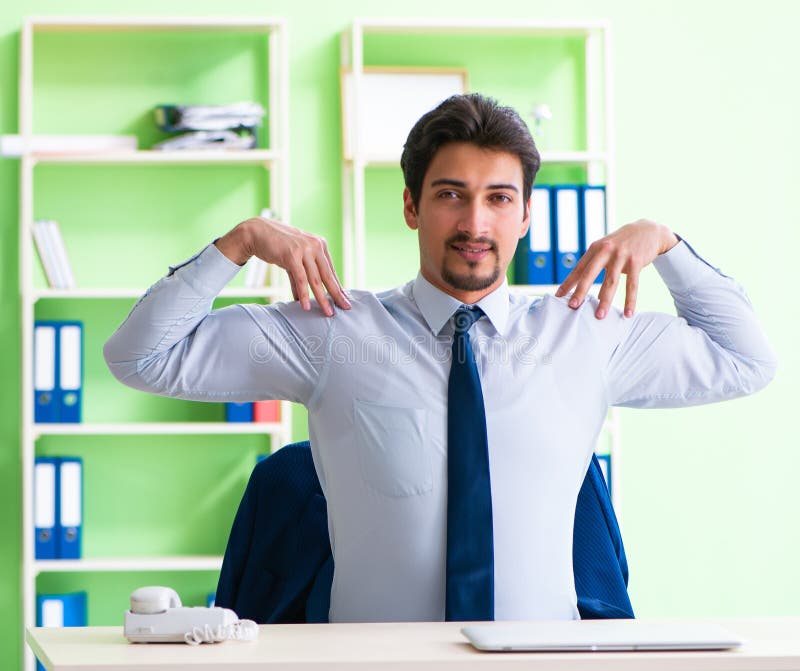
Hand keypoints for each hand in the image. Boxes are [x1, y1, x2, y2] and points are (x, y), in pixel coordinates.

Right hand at [215, 216, 349, 316]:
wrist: (257, 232)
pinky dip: (304, 294)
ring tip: (328, 312)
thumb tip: (302, 298)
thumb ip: (300, 276)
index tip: (343, 300)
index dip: (337, 286)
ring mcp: (304, 250)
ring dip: (322, 298)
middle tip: (345, 308)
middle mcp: (315, 246)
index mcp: (319, 245)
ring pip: (316, 280)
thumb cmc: (276, 246)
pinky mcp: (292, 255)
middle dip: (337, 294)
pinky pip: (300, 279)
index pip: (330, 270)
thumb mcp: (294, 259)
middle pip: (328, 276)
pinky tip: (305, 305)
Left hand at [554, 219, 678, 318]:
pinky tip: (628, 313)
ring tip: (600, 316)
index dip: (568, 283)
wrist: (649, 230)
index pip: (579, 268)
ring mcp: (621, 255)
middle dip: (581, 291)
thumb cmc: (622, 244)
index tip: (558, 296)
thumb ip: (595, 265)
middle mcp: (606, 250)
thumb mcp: (606, 248)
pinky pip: (632, 284)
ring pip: (611, 282)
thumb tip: (585, 290)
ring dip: (605, 301)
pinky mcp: (636, 261)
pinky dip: (630, 300)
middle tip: (573, 306)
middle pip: (590, 274)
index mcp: (595, 248)